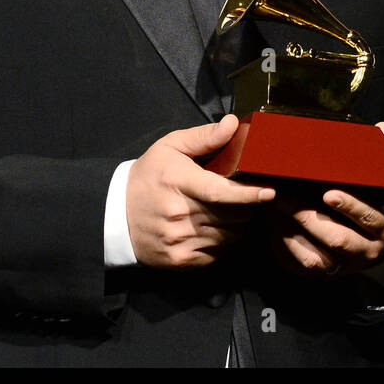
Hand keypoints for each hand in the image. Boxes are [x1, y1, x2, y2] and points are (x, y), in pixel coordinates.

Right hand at [126, 114, 274, 267]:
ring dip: (236, 225)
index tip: (269, 192)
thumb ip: (204, 137)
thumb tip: (232, 124)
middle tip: (242, 198)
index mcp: (178, 182)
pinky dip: (223, 242)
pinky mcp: (180, 260)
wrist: (115, 214)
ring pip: (229, 236)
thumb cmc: (148, 176)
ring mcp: (179, 240)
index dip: (247, 193)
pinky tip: (214, 229)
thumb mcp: (170, 148)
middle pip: (230, 215)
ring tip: (227, 212)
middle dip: (245, 207)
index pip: (219, 191)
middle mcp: (178, 214)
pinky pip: (218, 253)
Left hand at [270, 121, 383, 277]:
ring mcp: (345, 266)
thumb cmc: (380, 206)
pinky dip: (285, 247)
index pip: (369, 217)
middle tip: (283, 197)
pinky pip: (301, 264)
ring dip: (291, 234)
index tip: (328, 193)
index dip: (350, 206)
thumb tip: (383, 128)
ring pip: (316, 257)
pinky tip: (272, 227)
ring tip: (272, 209)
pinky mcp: (326, 274)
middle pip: (337, 239)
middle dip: (308, 218)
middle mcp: (366, 250)